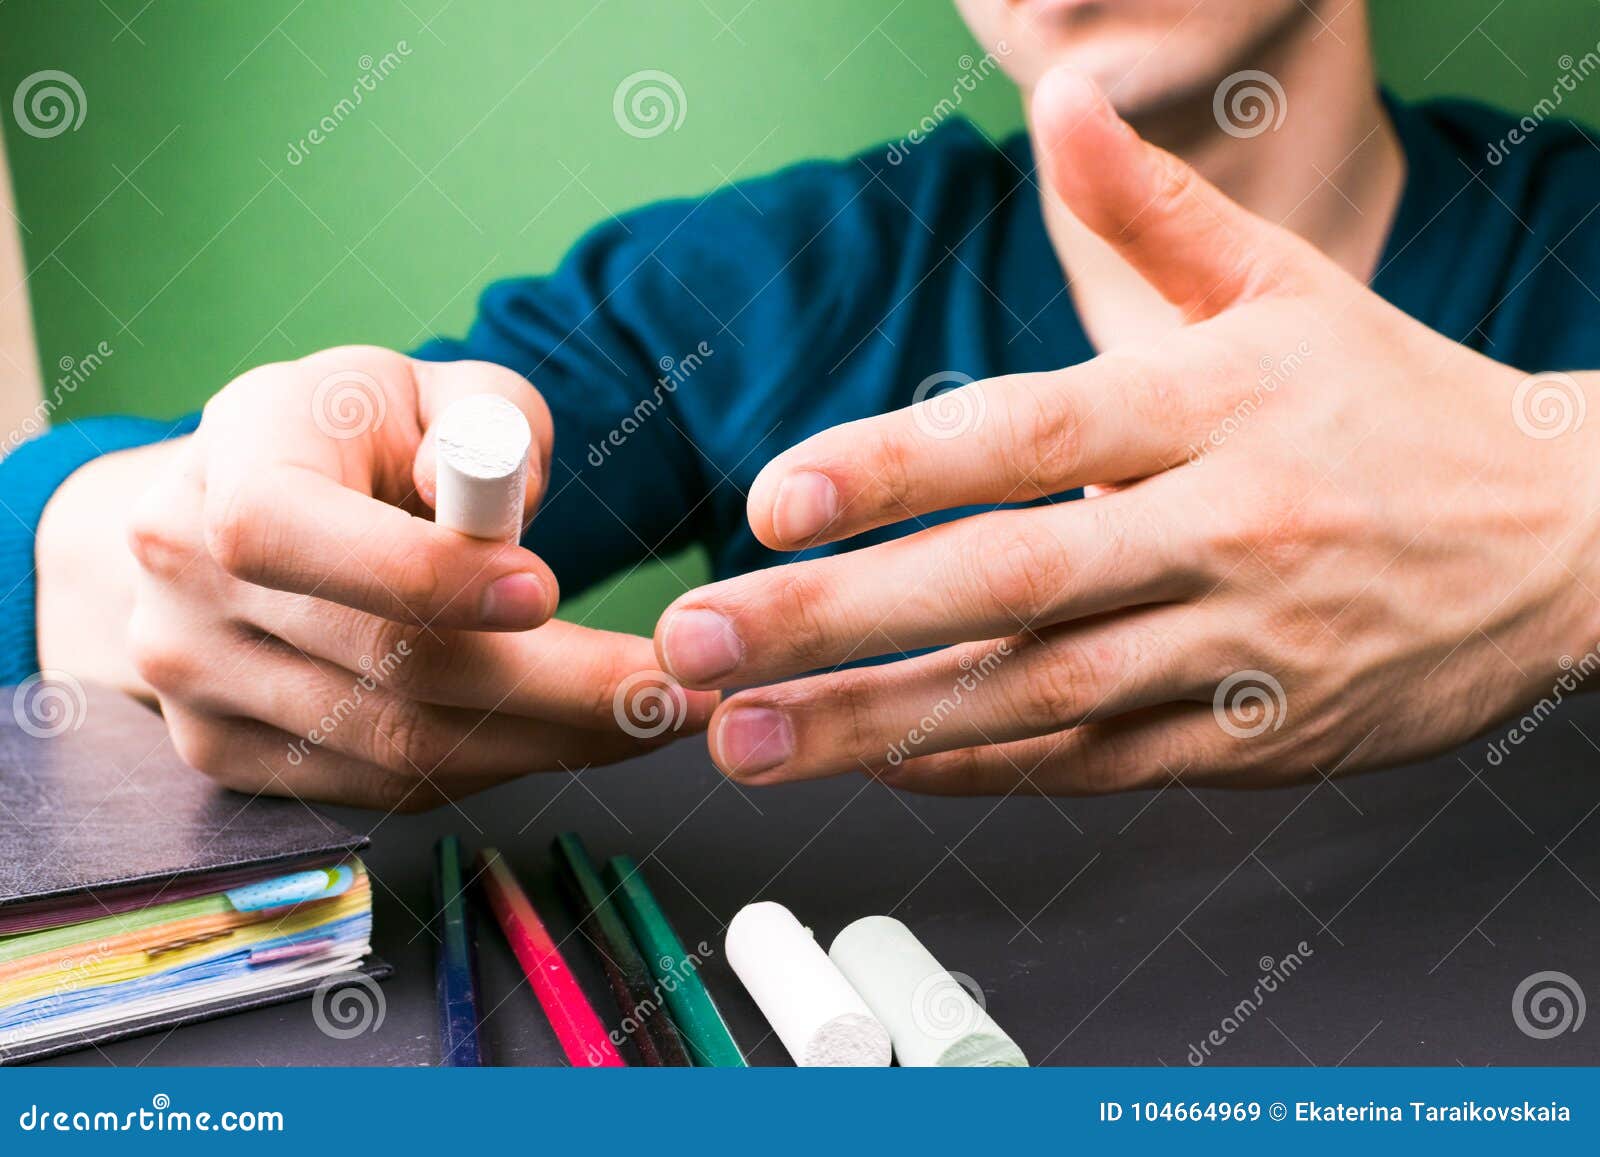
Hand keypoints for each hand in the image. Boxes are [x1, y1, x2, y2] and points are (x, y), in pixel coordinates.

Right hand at [109, 346, 712, 809]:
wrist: (223, 514)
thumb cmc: (352, 441)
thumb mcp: (425, 388)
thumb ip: (486, 422)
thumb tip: (500, 520)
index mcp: (228, 466)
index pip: (288, 533)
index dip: (419, 573)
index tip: (547, 591)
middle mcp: (190, 588)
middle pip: (381, 668)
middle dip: (555, 689)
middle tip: (675, 692)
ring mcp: (200, 688)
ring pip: (397, 749)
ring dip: (549, 741)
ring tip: (654, 717)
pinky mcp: (230, 757)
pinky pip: (387, 785)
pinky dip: (496, 764)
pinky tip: (572, 734)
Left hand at [654, 70, 1599, 793]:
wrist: (1561, 540)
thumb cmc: (1396, 406)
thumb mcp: (1288, 287)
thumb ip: (1153, 210)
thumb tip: (1059, 102)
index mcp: (1213, 405)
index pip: (1028, 434)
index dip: (892, 465)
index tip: (772, 498)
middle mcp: (1219, 531)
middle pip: (1002, 580)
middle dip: (837, 618)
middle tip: (702, 642)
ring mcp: (1234, 647)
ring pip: (1031, 694)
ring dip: (876, 722)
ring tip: (747, 739)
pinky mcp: (1248, 739)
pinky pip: (1092, 761)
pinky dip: (983, 767)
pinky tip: (882, 765)